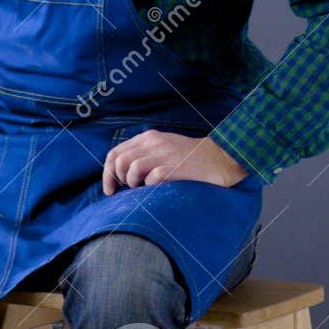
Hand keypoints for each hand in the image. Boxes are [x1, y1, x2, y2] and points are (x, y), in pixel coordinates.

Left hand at [102, 130, 247, 194]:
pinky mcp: (176, 168)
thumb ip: (142, 154)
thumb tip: (118, 174)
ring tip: (145, 189)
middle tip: (130, 190)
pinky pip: (151, 178)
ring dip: (134, 183)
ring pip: (132, 168)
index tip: (110, 190)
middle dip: (119, 180)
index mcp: (148, 137)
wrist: (220, 159)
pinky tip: (158, 189)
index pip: (115, 153)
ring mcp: (166, 154)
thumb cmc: (189, 159)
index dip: (107, 173)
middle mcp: (155, 143)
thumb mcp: (163, 148)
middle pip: (120, 161)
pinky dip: (150, 187)